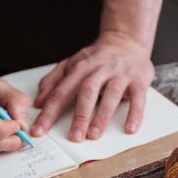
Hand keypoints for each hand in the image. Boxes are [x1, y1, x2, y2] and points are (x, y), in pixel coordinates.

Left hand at [31, 31, 153, 141]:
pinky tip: (130, 129)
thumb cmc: (97, 58)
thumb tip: (38, 102)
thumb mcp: (72, 64)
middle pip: (86, 92)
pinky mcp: (139, 79)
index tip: (39, 131)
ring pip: (110, 95)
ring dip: (102, 116)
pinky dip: (134, 114)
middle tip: (74, 137)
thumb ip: (54, 81)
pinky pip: (138, 98)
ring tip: (94, 136)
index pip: (61, 92)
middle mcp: (99, 69)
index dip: (49, 112)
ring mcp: (120, 74)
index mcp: (79, 67)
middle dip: (79, 116)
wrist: (126, 40)